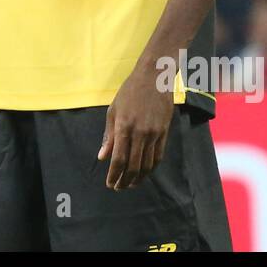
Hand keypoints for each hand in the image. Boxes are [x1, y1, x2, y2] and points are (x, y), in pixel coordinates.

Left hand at [96, 65, 174, 189]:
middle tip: (119, 187)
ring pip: (147, 164)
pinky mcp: (164, 132)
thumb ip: (109, 136)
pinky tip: (145, 172)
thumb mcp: (113, 110)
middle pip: (133, 166)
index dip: (114, 175)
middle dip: (125, 180)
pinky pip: (158, 156)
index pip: (118, 159)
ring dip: (139, 178)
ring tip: (131, 184)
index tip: (110, 184)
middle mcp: (139, 133)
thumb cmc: (129, 92)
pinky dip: (151, 168)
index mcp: (124, 127)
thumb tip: (102, 157)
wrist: (154, 78)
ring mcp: (154, 134)